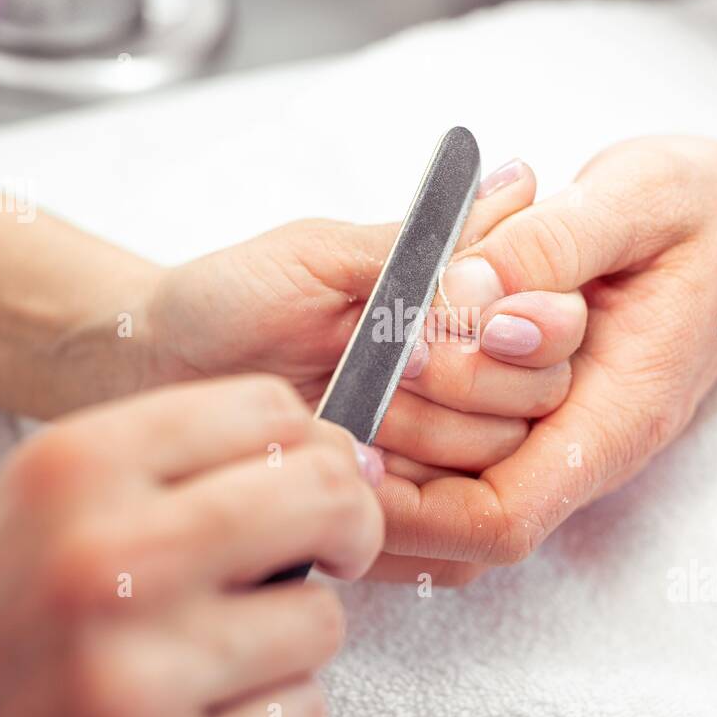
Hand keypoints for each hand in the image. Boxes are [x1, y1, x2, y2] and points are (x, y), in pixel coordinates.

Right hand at [0, 377, 382, 716]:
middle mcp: (107, 559)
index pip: (269, 409)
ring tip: (223, 644)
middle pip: (323, 495)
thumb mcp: (49, 498)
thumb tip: (344, 459)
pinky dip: (273, 710)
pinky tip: (208, 705)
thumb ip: (178, 463)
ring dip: (293, 633)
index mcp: (76, 468)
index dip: (316, 443)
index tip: (316, 476)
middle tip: (334, 547)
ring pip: (321, 620)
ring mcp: (136, 672)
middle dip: (352, 521)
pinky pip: (299, 712)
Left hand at [139, 161, 586, 477]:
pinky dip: (409, 503)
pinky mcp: (411, 505)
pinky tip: (359, 471)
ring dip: (428, 440)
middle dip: (462, 385)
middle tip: (390, 366)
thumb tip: (518, 187)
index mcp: (463, 308)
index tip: (445, 321)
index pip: (554, 325)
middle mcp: (470, 379)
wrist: (163, 371)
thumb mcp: (322, 255)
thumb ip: (420, 243)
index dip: (521, 327)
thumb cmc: (234, 299)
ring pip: (498, 463)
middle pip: (536, 400)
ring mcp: (442, 447)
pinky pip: (452, 530)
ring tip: (355, 420)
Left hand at [372, 136, 716, 581]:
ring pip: (449, 491)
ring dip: (391, 440)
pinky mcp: (531, 409)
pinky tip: (371, 367)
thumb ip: (556, 243)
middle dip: (394, 440)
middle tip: (361, 348)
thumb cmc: (703, 211)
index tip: (347, 447)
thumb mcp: (641, 197)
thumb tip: (472, 294)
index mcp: (615, 416)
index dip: (414, 507)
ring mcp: (554, 433)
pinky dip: (406, 422)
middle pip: (458, 504)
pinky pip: (456, 451)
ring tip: (350, 362)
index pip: (503, 517)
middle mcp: (580, 446)